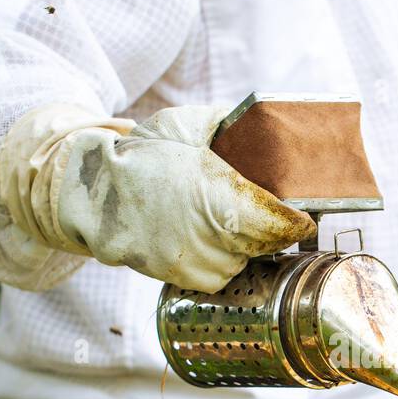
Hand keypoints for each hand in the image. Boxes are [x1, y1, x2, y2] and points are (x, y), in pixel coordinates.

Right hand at [0, 103, 316, 291]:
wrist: (92, 192)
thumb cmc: (141, 155)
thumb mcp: (182, 124)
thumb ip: (224, 123)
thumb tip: (264, 121)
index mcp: (214, 192)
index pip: (276, 222)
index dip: (296, 223)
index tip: (305, 218)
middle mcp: (206, 232)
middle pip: (264, 245)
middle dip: (274, 232)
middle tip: (279, 218)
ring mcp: (191, 259)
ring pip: (241, 263)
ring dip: (247, 249)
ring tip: (238, 226)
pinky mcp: (177, 276)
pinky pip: (218, 277)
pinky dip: (223, 263)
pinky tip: (217, 243)